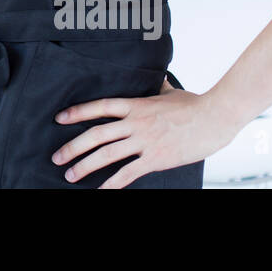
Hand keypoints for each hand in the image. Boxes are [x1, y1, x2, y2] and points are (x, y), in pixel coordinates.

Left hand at [50, 77, 237, 187]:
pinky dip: (112, 184)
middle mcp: (135, 122)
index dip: (78, 112)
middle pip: (96, 134)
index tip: (59, 118)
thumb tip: (159, 79)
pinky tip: (100, 191)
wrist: (214, 118)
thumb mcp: (172, 92)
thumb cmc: (195, 105)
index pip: (100, 106)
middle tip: (57, 157)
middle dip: (73, 147)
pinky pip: (128, 173)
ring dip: (85, 166)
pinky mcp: (156, 158)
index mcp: (136, 105)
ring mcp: (144, 141)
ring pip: (107, 154)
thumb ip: (159, 87)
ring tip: (70, 175)